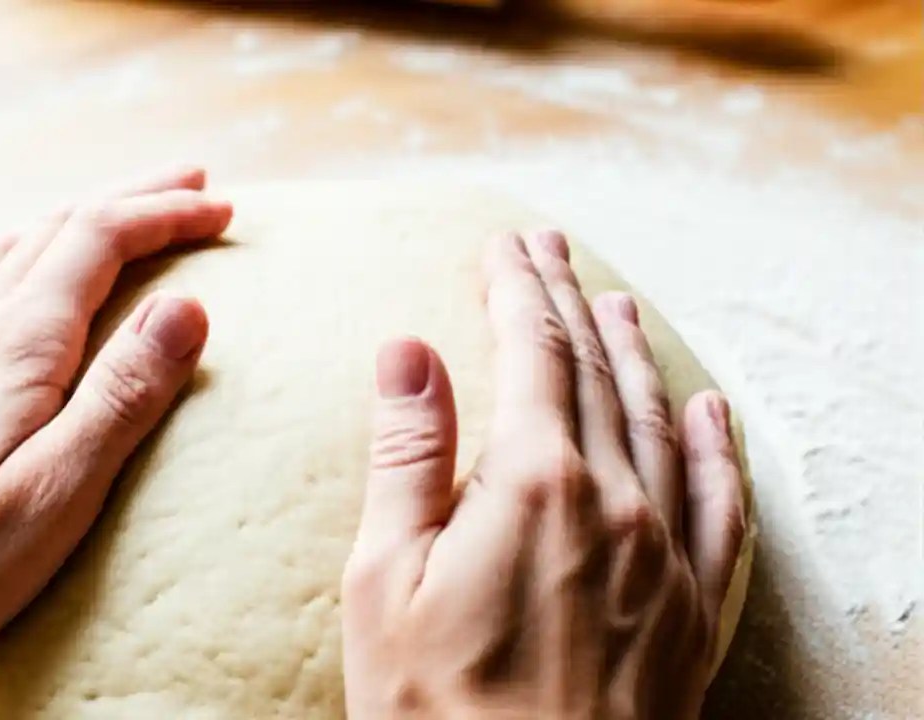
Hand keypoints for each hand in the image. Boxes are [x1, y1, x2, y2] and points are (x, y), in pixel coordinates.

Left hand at [0, 167, 230, 678]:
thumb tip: (188, 305)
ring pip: (14, 242)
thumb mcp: (58, 492)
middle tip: (194, 184)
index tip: (222, 209)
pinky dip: (22, 248)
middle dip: (135, 197)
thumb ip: (125, 393)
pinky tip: (21, 264)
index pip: (102, 238)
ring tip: (126, 213)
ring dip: (80, 217)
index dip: (167, 213)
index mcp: (15, 345)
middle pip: (61, 224)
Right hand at [342, 232, 745, 718]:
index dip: (515, 288)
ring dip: (631, 353)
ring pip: (655, 421)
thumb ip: (408, 458)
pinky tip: (706, 410)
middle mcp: (615, 502)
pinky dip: (713, 446)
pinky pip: (720, 505)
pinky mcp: (693, 608)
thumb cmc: (438, 712)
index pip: (530, 351)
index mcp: (534, 485)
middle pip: (592, 371)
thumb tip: (408, 351)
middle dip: (567, 298)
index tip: (501, 245)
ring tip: (615, 301)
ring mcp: (665, 554)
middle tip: (548, 246)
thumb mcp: (387, 584)